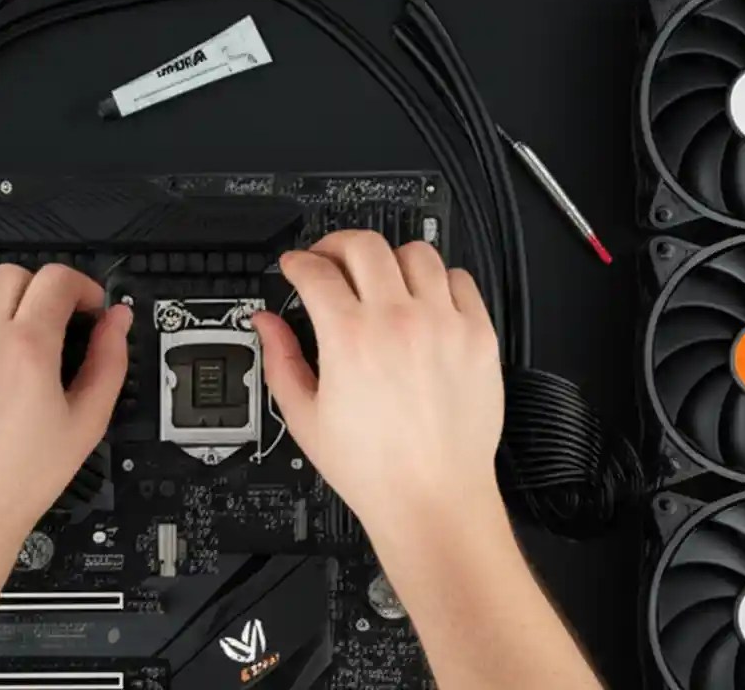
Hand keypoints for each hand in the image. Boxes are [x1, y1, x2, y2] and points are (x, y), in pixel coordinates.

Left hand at [0, 266, 132, 555]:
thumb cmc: (18, 482)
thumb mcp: (86, 425)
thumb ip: (108, 363)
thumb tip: (116, 322)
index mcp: (27, 349)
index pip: (56, 281)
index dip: (79, 286)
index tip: (82, 304)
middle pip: (8, 275)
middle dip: (34, 292)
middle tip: (41, 323)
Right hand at [253, 231, 503, 538]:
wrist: (433, 499)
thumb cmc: (375, 470)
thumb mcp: (305, 418)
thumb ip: (280, 361)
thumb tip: (265, 324)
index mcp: (350, 339)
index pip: (316, 272)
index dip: (297, 262)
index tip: (295, 266)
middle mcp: (399, 322)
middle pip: (364, 245)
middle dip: (336, 245)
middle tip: (329, 260)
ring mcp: (443, 325)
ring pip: (416, 252)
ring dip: (389, 258)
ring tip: (379, 277)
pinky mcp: (479, 336)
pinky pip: (460, 280)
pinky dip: (438, 280)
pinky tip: (423, 298)